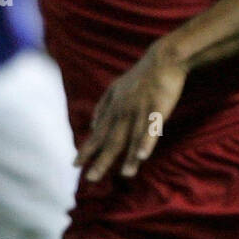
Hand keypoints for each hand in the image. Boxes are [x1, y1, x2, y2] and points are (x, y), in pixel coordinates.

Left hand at [76, 42, 188, 182]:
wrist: (163, 59)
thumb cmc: (141, 76)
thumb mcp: (115, 88)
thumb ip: (102, 107)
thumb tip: (91, 126)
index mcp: (114, 109)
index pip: (98, 133)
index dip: (87, 149)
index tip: (75, 165)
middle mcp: (124, 112)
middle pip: (112, 140)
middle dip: (101, 160)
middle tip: (91, 179)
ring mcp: (140, 110)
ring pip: (132, 138)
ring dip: (127, 157)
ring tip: (124, 175)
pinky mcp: (158, 108)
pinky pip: (151, 128)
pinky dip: (146, 142)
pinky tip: (143, 156)